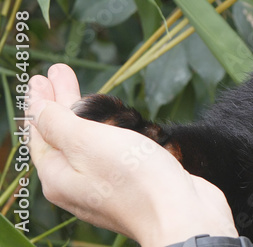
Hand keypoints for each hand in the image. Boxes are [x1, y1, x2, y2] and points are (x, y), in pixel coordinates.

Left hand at [27, 64, 237, 245]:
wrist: (181, 214)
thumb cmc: (135, 178)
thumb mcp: (88, 142)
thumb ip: (59, 122)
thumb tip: (38, 108)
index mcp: (58, 176)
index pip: (41, 132)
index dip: (41, 101)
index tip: (42, 76)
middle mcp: (77, 184)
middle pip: (64, 136)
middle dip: (63, 102)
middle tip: (60, 73)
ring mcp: (105, 186)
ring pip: (91, 143)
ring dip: (91, 116)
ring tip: (90, 95)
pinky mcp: (133, 184)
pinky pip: (115, 152)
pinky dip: (114, 133)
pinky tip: (122, 124)